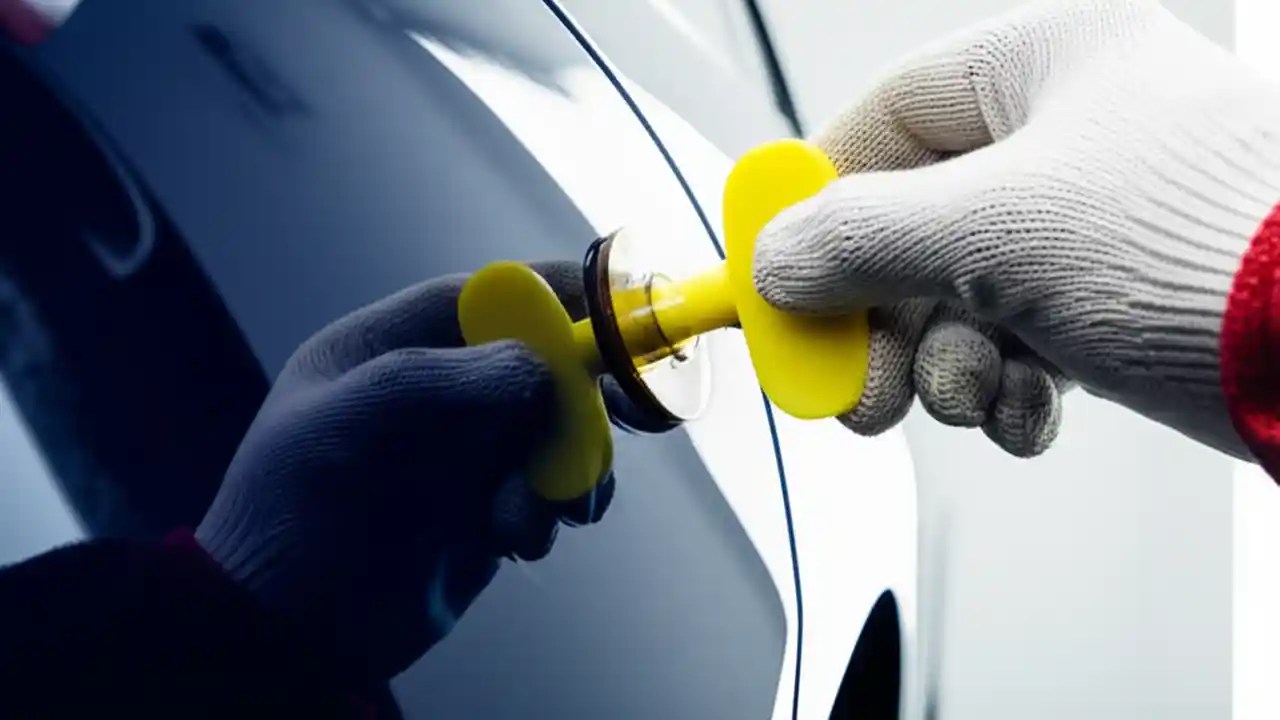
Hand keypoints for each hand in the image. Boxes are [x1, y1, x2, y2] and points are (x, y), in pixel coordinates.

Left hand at [195, 261, 653, 679]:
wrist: (290, 633)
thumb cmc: (302, 510)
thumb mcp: (369, 415)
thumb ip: (464, 376)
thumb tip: (548, 370)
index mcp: (390, 345)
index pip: (487, 298)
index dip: (554, 299)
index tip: (611, 325)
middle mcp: (435, 389)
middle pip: (542, 362)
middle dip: (575, 400)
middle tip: (608, 429)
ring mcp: (464, 450)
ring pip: (558, 429)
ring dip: (566, 467)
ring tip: (528, 516)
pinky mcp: (488, 507)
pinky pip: (552, 486)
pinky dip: (554, 507)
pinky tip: (518, 538)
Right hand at [753, 0, 1279, 457]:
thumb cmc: (1203, 248)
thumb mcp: (991, 233)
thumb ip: (858, 242)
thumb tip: (777, 261)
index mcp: (1045, 68)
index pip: (886, 118)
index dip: (818, 197)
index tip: (776, 267)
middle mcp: (1070, 137)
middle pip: (913, 225)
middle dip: (879, 318)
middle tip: (848, 382)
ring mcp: (1096, 225)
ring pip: (962, 297)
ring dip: (946, 365)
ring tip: (964, 398)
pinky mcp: (1122, 302)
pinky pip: (1023, 344)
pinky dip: (1009, 390)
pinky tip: (1025, 415)